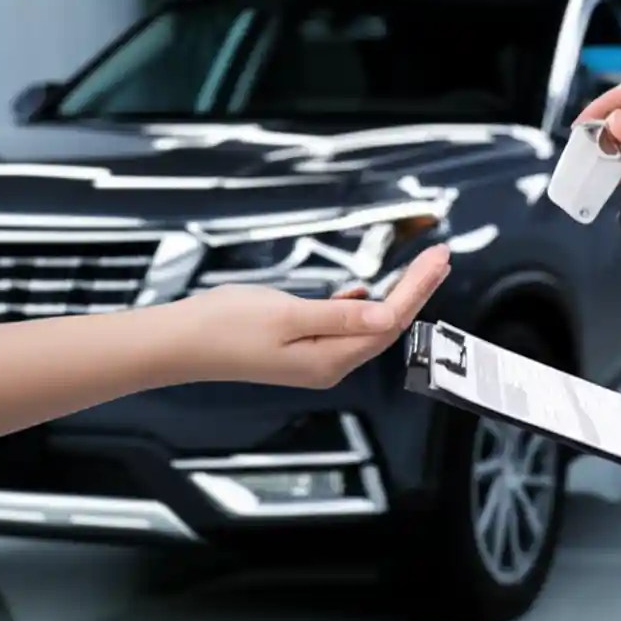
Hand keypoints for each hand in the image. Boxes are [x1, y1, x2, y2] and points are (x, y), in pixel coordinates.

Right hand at [173, 243, 450, 387]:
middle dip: (416, 289)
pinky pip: (346, 326)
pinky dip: (363, 306)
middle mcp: (329, 364)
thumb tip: (386, 317)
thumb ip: (340, 315)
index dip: (418, 288)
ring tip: (419, 269)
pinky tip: (367, 292)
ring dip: (395, 295)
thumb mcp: (287, 315)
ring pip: (370, 325)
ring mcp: (316, 359)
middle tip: (440, 256)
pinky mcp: (302, 348)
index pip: (390, 322)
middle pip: (387, 325)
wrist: (180, 342)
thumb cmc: (224, 326)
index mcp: (329, 360)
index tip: (438, 259)